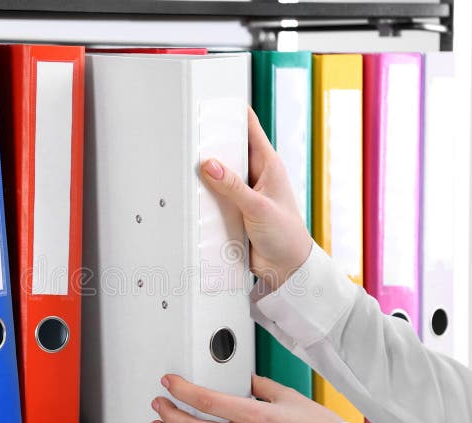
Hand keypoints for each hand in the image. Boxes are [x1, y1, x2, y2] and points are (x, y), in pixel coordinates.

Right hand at [200, 108, 313, 291]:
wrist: (287, 268)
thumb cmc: (287, 235)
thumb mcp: (258, 207)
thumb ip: (233, 187)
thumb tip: (209, 165)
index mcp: (268, 164)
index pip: (249, 128)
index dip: (232, 113)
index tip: (212, 105)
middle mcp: (255, 175)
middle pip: (228, 149)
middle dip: (210, 144)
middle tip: (188, 137)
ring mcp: (243, 193)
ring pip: (218, 174)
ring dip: (205, 173)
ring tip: (184, 165)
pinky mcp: (233, 210)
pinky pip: (214, 197)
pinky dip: (203, 195)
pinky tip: (190, 194)